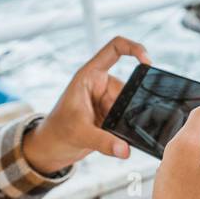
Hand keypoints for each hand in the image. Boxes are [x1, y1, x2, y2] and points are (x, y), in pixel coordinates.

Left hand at [22, 35, 151, 174]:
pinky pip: (128, 118)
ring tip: (109, 134)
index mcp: (90, 76)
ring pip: (130, 106)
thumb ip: (104, 142)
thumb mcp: (80, 134)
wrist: (52, 148)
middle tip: (117, 124)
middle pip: (128, 88)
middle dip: (127, 107)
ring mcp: (108, 100)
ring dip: (125, 121)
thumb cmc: (57, 132)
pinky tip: (116, 139)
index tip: (147, 62)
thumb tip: (125, 150)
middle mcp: (100, 84)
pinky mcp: (112, 114)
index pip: (115, 48)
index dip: (134, 48)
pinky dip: (126, 129)